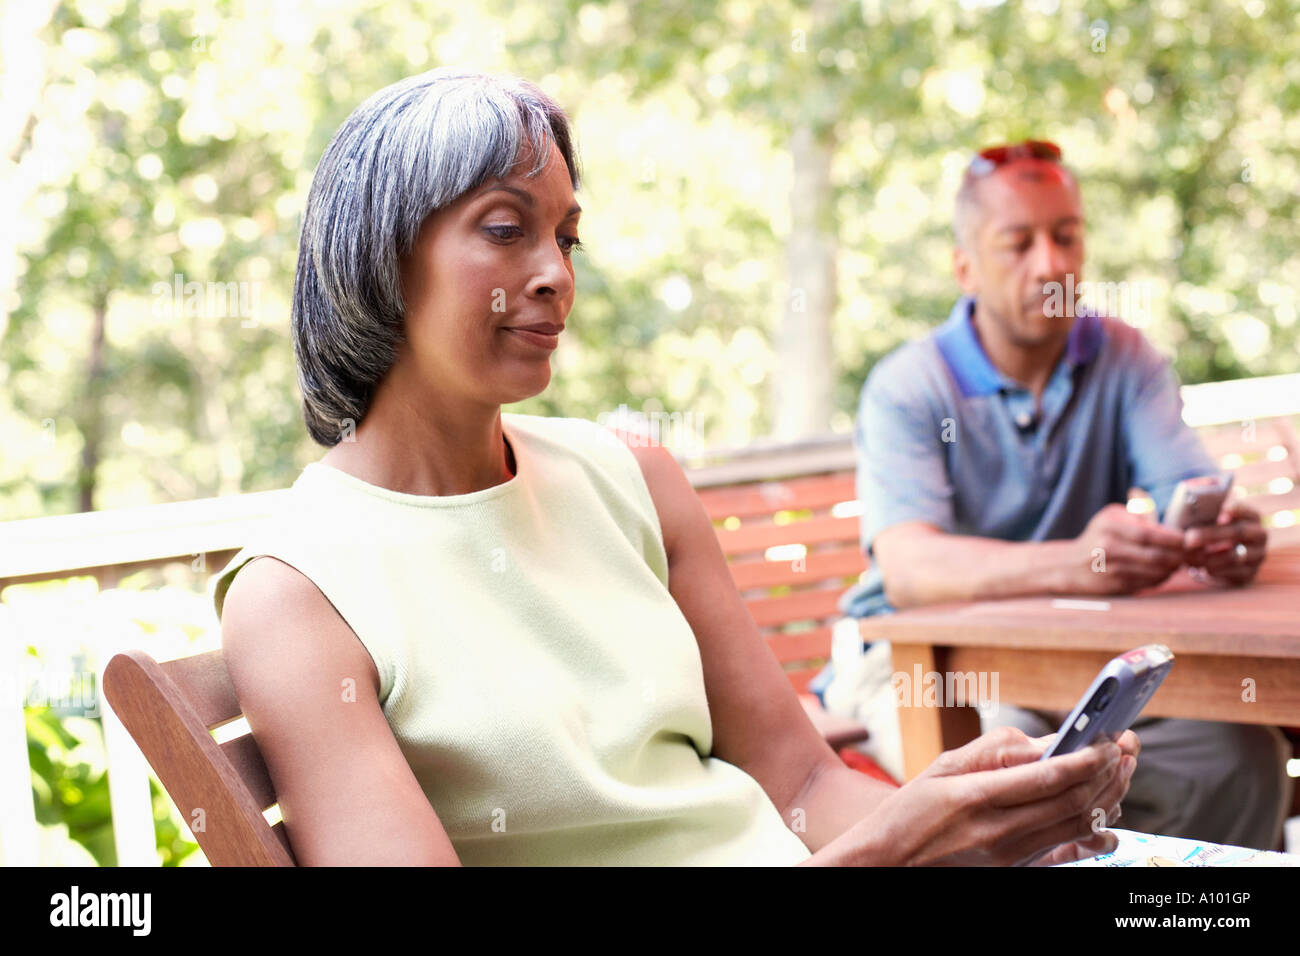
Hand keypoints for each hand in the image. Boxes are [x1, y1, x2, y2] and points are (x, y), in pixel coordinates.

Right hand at [848, 726, 1138, 865]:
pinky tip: (1108, 820)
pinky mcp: (1014, 870)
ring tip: (1123, 772)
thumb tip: (1046, 742)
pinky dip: (1092, 835)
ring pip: (1074, 825)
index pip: (1048, 776)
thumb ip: (995, 751)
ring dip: (1107, 796)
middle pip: (1071, 801)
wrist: (887, 863)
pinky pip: (1064, 852)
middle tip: (1127, 748)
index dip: (1087, 756)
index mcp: (976, 796)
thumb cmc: (910, 811)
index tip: (1108, 738)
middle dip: (1108, 772)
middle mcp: (998, 830)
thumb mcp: (943, 768)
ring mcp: (1008, 855)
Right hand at [1066, 503, 1185, 594]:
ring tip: (1181, 561)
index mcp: (1109, 528)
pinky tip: (1166, 571)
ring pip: (1155, 571)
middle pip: (1156, 555)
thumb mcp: (1111, 517)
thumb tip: (1167, 512)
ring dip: (1174, 567)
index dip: (1173, 538)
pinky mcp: (1117, 586)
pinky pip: (1149, 583)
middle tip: (1193, 552)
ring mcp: (1112, 570)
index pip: (1148, 534)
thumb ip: (1138, 512)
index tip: (1189, 538)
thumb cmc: (1097, 537)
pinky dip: (1163, 577)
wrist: (1069, 566)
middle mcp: (1109, 549)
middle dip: (1180, 555)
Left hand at [1183, 501, 1266, 586]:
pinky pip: (1234, 573)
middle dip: (1211, 535)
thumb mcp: (1205, 518)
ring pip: (1235, 556)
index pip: (1246, 510)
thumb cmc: (1208, 531)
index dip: (1235, 510)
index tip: (1219, 514)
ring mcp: (1258, 555)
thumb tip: (1191, 491)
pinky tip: (1201, 567)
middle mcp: (1259, 535)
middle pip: (1238, 532)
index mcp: (1251, 516)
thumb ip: (1202, 507)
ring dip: (1210, 557)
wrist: (1216, 557)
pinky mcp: (1251, 573)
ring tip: (1188, 556)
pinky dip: (1215, 570)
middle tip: (1188, 538)